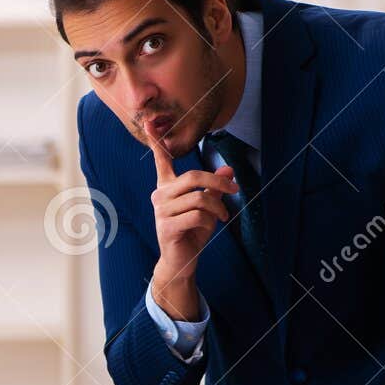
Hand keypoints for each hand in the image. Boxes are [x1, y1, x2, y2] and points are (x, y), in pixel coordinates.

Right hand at [147, 126, 235, 320]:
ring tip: (223, 216)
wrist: (180, 261)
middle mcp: (160, 195)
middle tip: (235, 188)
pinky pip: (197, 215)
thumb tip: (228, 169)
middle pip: (193, 177)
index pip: (162, 161)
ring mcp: (161, 211)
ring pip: (199, 198)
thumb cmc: (191, 232)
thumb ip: (215, 188)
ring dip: (218, 207)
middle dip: (218, 182)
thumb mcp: (207, 207)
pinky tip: (210, 226)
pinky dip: (210, 220)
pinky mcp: (167, 226)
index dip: (157, 142)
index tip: (150, 123)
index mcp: (167, 187)